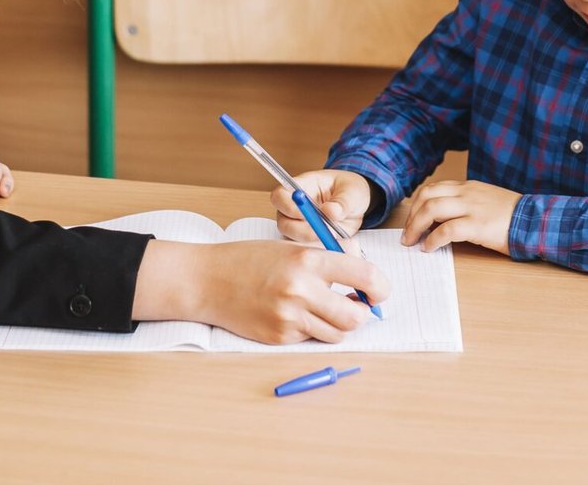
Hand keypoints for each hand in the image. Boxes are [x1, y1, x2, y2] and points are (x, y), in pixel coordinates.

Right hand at [133, 239, 390, 344]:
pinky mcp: (279, 337)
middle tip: (357, 305)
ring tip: (324, 308)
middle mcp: (301, 290)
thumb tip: (364, 273)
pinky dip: (312, 330)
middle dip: (362, 313)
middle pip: (355, 316)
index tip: (379, 290)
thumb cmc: (249, 259)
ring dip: (338, 324)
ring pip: (336, 333)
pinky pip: (311, 339)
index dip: (380, 286)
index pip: (364, 275)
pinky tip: (295, 315)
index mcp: (307, 259)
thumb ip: (328, 259)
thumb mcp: (291, 247)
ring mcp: (289, 318)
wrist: (207, 280)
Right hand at [271, 169, 373, 248]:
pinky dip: (318, 252)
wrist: (356, 206)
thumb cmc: (350, 191)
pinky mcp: (307, 242)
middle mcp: (294, 209)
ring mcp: (299, 227)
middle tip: (324, 232)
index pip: (280, 196)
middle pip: (283, 223)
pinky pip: (305, 251)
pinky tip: (332, 247)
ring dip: (312, 242)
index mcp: (301, 188)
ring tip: (333, 238)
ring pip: (294, 240)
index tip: (306, 214)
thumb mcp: (353, 191)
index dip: (287, 206)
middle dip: (302, 231)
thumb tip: (330, 211)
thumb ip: (342, 201)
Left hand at [402, 179, 520, 254]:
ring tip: (412, 242)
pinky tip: (429, 248)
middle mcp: (467, 193)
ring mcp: (472, 208)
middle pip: (426, 196)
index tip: (412, 220)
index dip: (417, 204)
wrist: (536, 220)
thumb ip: (466, 204)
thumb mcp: (486, 201)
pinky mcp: (478, 225)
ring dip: (415, 227)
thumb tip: (443, 219)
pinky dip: (432, 239)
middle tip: (407, 234)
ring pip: (431, 209)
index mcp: (468, 187)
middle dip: (411, 216)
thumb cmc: (513, 215)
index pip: (432, 188)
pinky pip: (446, 230)